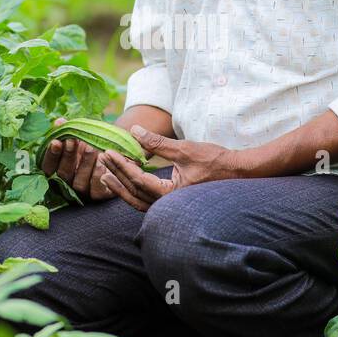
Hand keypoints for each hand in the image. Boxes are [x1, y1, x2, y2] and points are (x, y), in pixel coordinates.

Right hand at [40, 118, 114, 200]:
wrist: (118, 153)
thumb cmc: (94, 142)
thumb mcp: (81, 136)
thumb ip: (69, 131)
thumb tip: (59, 122)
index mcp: (58, 168)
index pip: (48, 166)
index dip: (51, 155)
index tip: (56, 141)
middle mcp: (68, 182)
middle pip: (63, 173)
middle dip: (68, 155)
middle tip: (72, 140)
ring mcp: (83, 190)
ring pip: (79, 182)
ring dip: (85, 163)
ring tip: (91, 147)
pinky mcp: (98, 195)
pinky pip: (96, 189)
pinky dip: (98, 175)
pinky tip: (103, 163)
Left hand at [96, 125, 241, 211]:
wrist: (235, 172)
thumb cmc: (214, 161)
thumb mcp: (184, 149)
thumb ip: (157, 142)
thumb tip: (134, 131)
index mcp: (170, 194)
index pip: (138, 180)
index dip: (121, 166)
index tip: (108, 153)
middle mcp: (167, 204)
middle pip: (133, 192)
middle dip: (116, 175)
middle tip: (102, 159)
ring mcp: (168, 205)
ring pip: (137, 199)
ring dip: (120, 186)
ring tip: (105, 174)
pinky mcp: (170, 201)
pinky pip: (145, 199)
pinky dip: (132, 190)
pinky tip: (123, 180)